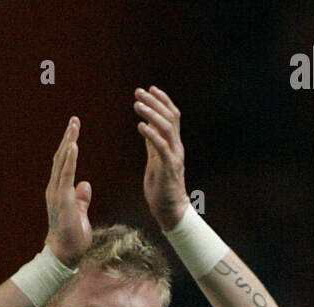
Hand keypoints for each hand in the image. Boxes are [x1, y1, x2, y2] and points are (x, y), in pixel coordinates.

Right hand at [45, 117, 91, 266]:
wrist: (65, 254)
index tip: (74, 130)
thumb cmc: (73, 237)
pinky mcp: (62, 199)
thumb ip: (81, 199)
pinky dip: (70, 159)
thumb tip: (85, 185)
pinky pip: (66, 175)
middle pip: (61, 158)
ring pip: (62, 162)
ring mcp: (57, 193)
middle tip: (74, 119)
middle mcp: (55, 189)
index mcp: (59, 191)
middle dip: (68, 137)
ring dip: (68, 142)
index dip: (69, 146)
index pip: (64, 164)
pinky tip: (73, 145)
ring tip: (74, 125)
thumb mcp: (79, 214)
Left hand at [134, 86, 188, 232]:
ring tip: (137, 104)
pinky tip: (141, 126)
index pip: (172, 115)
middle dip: (154, 101)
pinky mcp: (169, 167)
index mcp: (173, 144)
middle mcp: (176, 147)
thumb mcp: (155, 160)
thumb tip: (147, 125)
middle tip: (139, 92)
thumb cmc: (162, 188)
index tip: (150, 88)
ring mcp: (174, 156)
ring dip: (151, 113)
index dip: (162, 100)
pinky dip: (151, 134)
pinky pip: (161, 146)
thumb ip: (153, 143)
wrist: (170, 211)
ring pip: (166, 127)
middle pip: (170, 116)